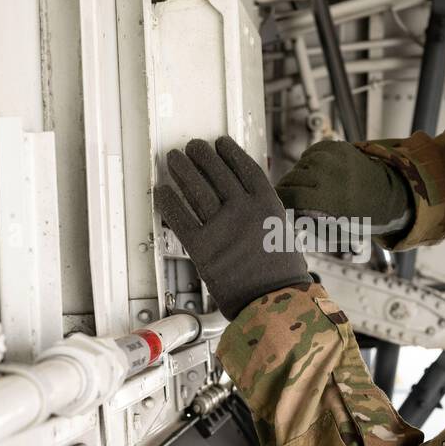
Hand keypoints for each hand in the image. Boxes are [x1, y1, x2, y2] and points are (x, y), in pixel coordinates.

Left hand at [154, 136, 312, 319]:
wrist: (275, 302)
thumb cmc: (282, 275)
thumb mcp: (282, 232)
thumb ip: (263, 214)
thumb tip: (245, 201)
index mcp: (267, 204)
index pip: (244, 167)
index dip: (230, 153)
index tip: (220, 143)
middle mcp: (244, 210)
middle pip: (217, 172)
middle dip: (201, 155)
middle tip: (191, 147)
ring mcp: (222, 227)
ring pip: (196, 188)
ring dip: (182, 169)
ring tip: (174, 158)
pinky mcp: (203, 247)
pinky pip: (180, 218)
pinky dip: (168, 202)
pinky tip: (162, 191)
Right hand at [276, 140, 412, 234]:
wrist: (384, 193)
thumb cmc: (358, 217)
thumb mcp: (334, 230)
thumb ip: (307, 228)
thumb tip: (282, 223)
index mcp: (331, 197)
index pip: (291, 194)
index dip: (279, 199)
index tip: (275, 204)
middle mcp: (331, 173)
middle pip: (291, 178)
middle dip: (286, 188)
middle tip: (289, 198)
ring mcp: (334, 156)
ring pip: (300, 165)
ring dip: (299, 176)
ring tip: (310, 187)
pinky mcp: (336, 146)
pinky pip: (310, 154)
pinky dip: (309, 163)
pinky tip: (319, 174)